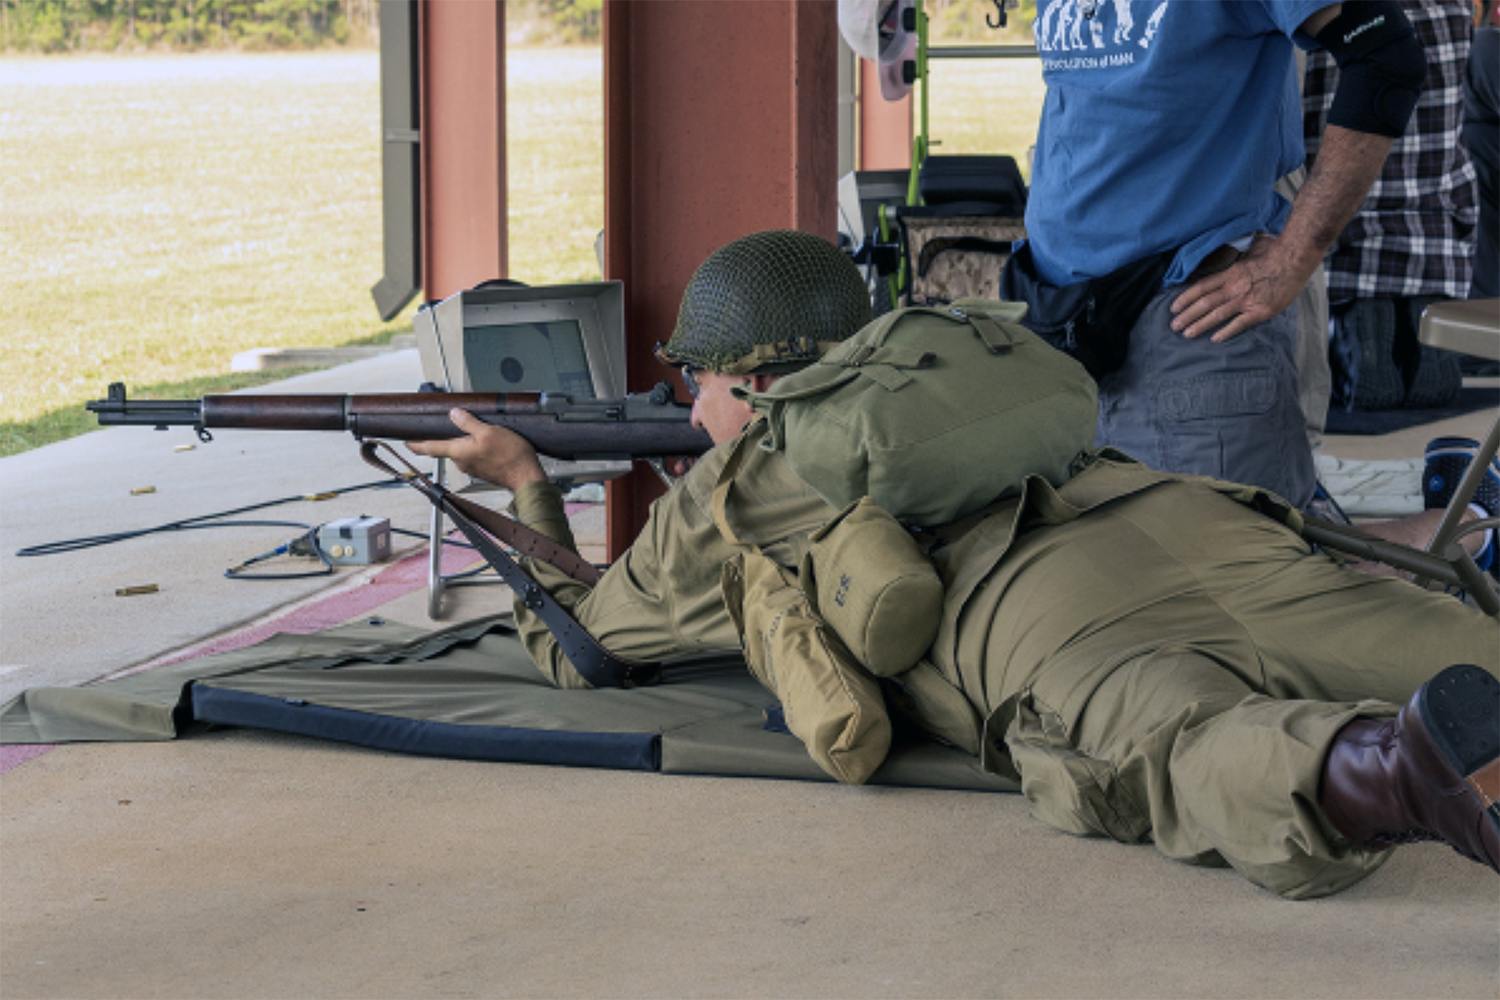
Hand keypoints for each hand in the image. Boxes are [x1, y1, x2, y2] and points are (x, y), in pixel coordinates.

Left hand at [406, 409, 547, 491]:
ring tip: (480, 433)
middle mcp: (462, 462)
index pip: (430, 448)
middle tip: (456, 425)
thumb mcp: (489, 431)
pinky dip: (477, 449)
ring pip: (462, 451)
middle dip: (449, 437)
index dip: (416, 444)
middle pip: (448, 447)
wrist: (527, 477)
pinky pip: (474, 457)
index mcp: (459, 452)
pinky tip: (490, 444)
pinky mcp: (483, 470)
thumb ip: (469, 422)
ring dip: (467, 442)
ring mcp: (472, 468)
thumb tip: (454, 414)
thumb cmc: (511, 456)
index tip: (406, 442)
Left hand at [1169, 234, 1304, 342]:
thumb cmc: (1275, 250)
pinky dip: (1225, 332)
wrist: (1296, 258)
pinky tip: (1214, 339)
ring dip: (1199, 325)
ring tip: (1186, 334)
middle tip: (1173, 326)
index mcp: (1230, 273)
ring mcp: (1246, 300)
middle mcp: (1234, 287)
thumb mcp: (1250, 249)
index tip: (1174, 307)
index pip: (1201, 287)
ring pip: (1217, 315)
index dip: (1185, 298)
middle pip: (1204, 303)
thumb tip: (1234, 248)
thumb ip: (1239, 254)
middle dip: (1186, 316)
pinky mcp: (1260, 311)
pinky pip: (1239, 324)